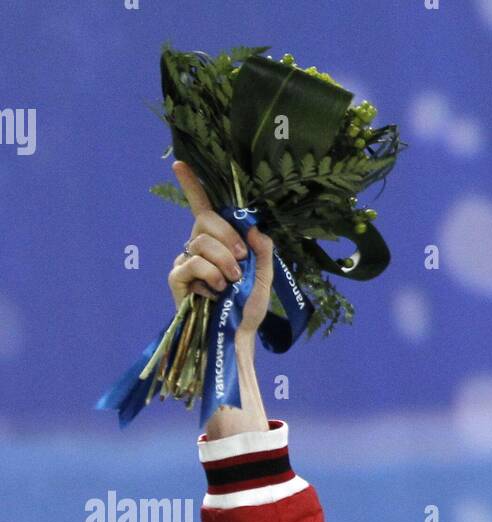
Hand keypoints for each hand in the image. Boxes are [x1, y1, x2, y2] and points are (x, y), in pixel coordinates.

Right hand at [167, 161, 272, 334]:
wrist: (237, 337)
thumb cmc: (248, 308)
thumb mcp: (264, 277)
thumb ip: (263, 250)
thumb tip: (253, 228)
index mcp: (218, 241)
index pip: (203, 207)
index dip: (192, 186)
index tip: (179, 164)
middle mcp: (198, 246)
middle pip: (206, 220)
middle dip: (229, 238)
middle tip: (241, 261)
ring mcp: (185, 260)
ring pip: (201, 242)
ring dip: (223, 262)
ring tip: (230, 283)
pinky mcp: (176, 277)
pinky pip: (192, 262)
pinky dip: (209, 275)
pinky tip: (216, 291)